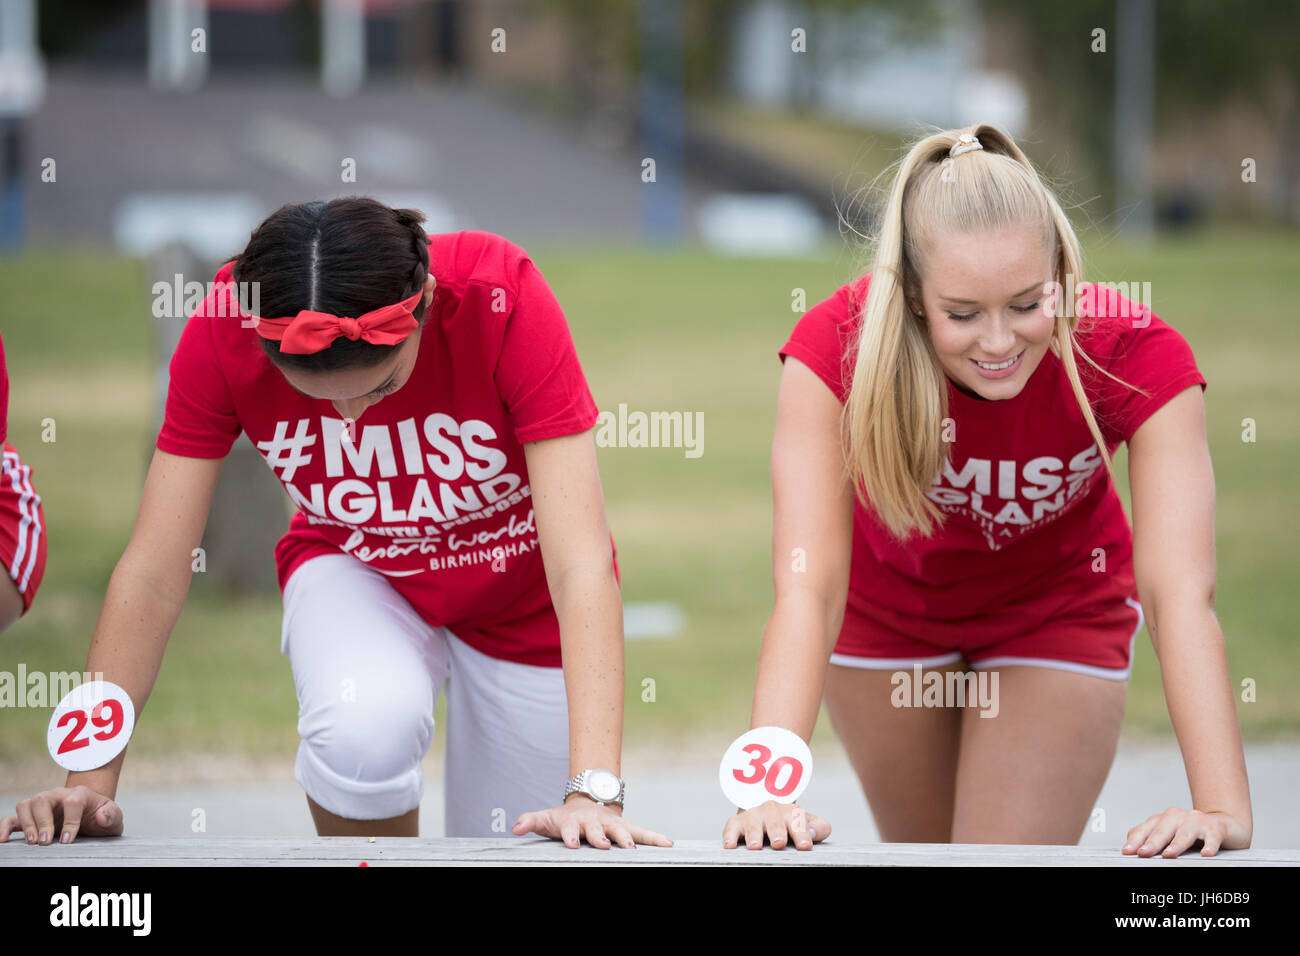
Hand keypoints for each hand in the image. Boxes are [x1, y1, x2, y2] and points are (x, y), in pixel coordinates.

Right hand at [1, 786, 123, 845]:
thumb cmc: (102, 817)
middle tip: (45, 841)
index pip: (73, 801)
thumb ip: (112, 815)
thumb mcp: (113, 818)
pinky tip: (3, 839)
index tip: (68, 840)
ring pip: (26, 804)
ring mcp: (43, 806)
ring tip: (33, 842)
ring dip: (27, 823)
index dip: (70, 821)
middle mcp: (58, 796)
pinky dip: (5, 827)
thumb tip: (102, 816)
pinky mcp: (31, 818)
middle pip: (43, 799)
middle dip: (43, 821)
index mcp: (80, 794)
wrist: (92, 817)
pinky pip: (12, 818)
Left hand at [512, 795, 672, 848]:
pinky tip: (669, 845)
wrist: (585, 803)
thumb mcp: (546, 818)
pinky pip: (642, 833)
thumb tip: (515, 828)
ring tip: (632, 849)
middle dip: (601, 838)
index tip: (571, 845)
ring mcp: (611, 824)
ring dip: (627, 839)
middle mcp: (594, 822)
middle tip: (605, 847)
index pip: (570, 829)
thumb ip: (530, 821)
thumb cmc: (563, 818)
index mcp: (573, 822)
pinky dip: (655, 838)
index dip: (570, 836)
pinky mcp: (626, 827)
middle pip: (598, 830)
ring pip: (621, 831)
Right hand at [723, 800, 829, 849]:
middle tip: (779, 843)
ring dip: (754, 835)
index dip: (802, 834)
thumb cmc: (789, 825)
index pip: (799, 823)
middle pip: (775, 822)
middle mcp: (772, 812)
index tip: (805, 846)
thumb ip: (818, 828)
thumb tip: (812, 834)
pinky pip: (731, 827)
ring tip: (755, 847)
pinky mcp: (736, 822)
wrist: (766, 812)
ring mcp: (753, 816)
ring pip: (753, 825)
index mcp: (792, 813)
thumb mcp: (806, 824)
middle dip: (776, 832)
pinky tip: (730, 845)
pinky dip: (729, 835)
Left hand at [1122, 806, 1250, 857]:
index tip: (1127, 851)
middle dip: (1152, 842)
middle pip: (1162, 829)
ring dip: (1176, 844)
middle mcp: (1178, 817)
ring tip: (1168, 855)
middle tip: (1143, 853)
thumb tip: (1130, 847)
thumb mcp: (1170, 834)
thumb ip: (1152, 837)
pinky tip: (1206, 853)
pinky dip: (1209, 845)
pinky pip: (1212, 837)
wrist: (1224, 824)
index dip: (1136, 840)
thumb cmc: (1192, 832)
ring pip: (1185, 832)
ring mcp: (1197, 821)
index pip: (1146, 829)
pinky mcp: (1216, 828)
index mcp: (1163, 819)